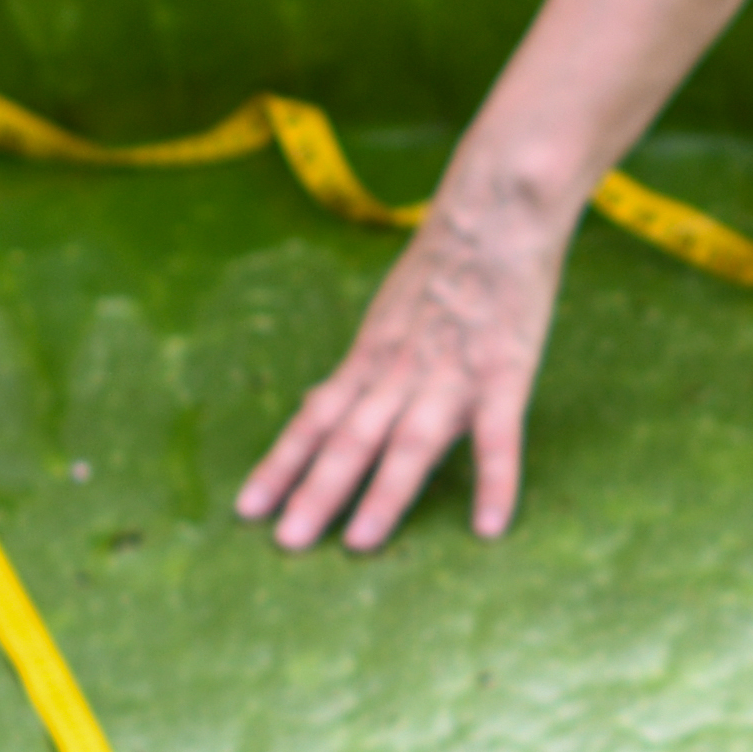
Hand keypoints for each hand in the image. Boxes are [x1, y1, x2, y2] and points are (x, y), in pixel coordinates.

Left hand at [237, 184, 571, 550]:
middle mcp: (399, 371)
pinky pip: (499, 437)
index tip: (249, 507)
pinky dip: (495, 482)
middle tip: (286, 543)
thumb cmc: (449, 256)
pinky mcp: (504, 373)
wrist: (496, 208)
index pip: (315, 418)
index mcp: (370, 355)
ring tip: (359, 543)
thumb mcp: (389, 309)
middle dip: (316, 491)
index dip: (282, 463)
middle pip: (350, 438)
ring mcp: (450, 374)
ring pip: (409, 442)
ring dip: (383, 494)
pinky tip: (490, 527)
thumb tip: (318, 402)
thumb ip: (362, 363)